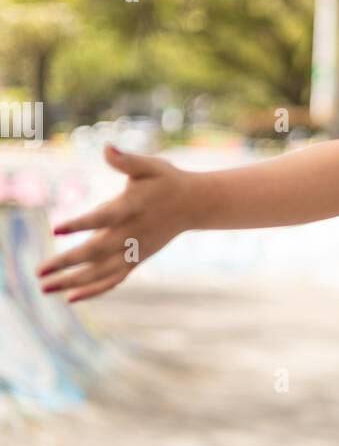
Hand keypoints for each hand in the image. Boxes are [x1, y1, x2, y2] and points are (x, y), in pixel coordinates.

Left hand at [38, 145, 194, 301]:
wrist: (193, 205)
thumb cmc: (166, 180)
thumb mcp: (150, 165)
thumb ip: (126, 160)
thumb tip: (107, 147)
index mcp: (132, 208)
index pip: (103, 217)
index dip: (80, 224)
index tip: (56, 228)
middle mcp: (132, 234)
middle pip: (96, 253)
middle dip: (66, 263)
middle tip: (39, 272)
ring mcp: (134, 251)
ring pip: (101, 272)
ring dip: (72, 282)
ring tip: (44, 288)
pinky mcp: (136, 260)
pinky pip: (112, 280)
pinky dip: (93, 290)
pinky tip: (70, 298)